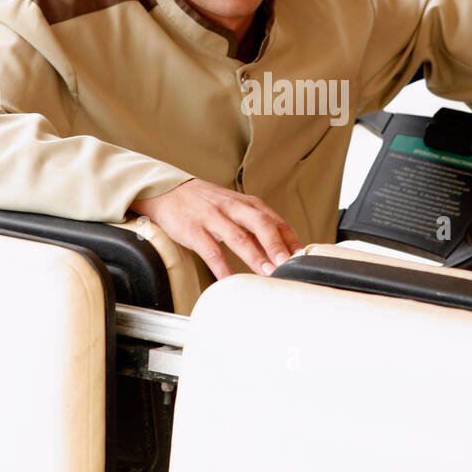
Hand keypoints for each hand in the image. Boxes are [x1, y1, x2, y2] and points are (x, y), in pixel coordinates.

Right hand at [130, 178, 302, 280]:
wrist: (168, 191)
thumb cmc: (207, 204)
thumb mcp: (236, 210)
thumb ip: (257, 230)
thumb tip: (283, 253)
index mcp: (248, 204)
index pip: (276, 221)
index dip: (291, 240)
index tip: (303, 258)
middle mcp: (233, 208)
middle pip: (261, 224)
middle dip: (277, 245)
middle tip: (288, 264)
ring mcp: (213, 218)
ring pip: (238, 237)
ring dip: (255, 256)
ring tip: (267, 273)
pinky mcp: (194, 230)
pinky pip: (210, 251)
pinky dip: (221, 268)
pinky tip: (230, 281)